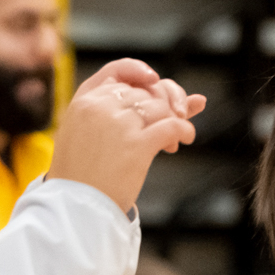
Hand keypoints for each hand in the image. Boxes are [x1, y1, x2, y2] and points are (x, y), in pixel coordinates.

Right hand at [49, 64, 206, 213]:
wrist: (75, 204)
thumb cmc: (86, 171)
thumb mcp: (95, 132)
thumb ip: (136, 110)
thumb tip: (199, 100)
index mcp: (83, 101)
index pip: (118, 70)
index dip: (141, 73)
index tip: (156, 81)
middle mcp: (100, 106)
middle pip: (148, 92)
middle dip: (164, 107)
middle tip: (165, 128)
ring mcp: (118, 123)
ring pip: (162, 107)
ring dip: (174, 121)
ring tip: (169, 144)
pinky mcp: (136, 144)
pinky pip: (173, 125)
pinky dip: (185, 131)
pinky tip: (184, 140)